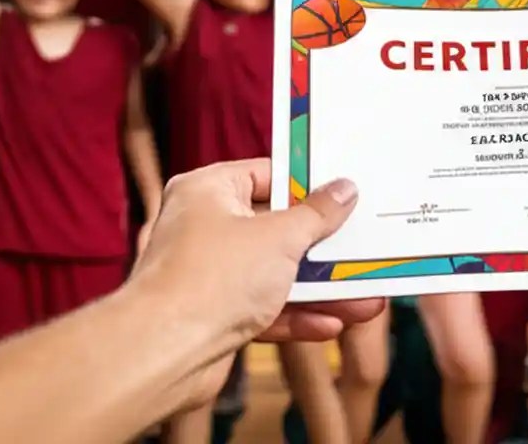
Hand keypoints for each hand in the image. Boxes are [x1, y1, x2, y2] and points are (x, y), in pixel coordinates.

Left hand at [127, 160, 383, 404]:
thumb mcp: (280, 237)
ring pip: (275, 274)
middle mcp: (204, 227)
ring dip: (320, 288)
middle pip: (275, 228)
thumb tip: (343, 188)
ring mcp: (209, 274)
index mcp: (208, 191)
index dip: (306, 184)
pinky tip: (333, 323)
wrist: (162, 353)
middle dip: (322, 246)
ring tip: (365, 298)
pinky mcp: (214, 315)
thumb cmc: (213, 278)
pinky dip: (297, 315)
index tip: (344, 192)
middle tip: (362, 246)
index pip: (265, 174)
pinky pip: (264, 308)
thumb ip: (316, 214)